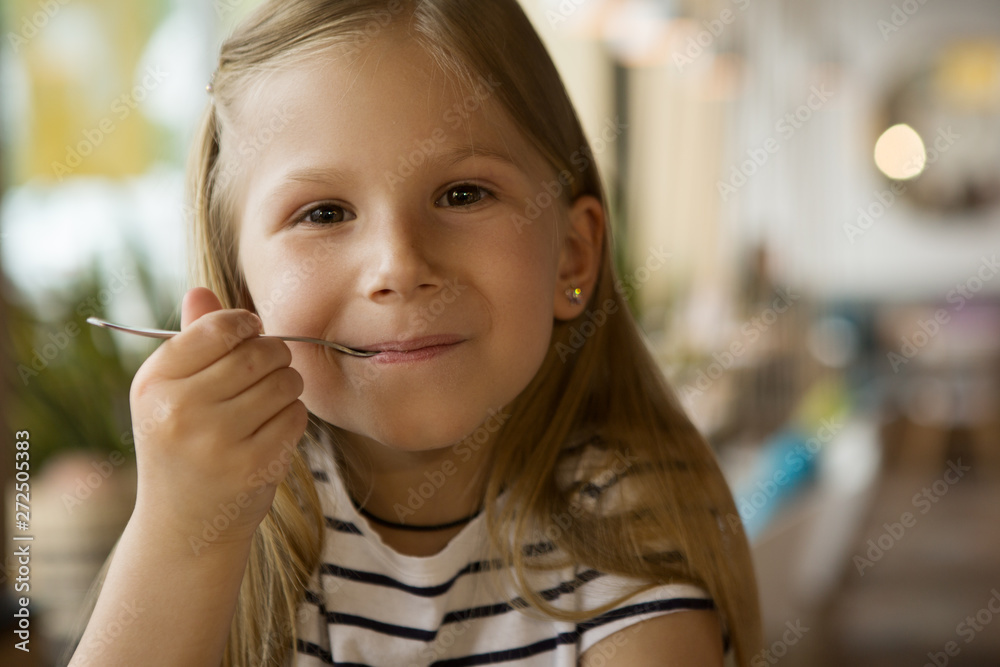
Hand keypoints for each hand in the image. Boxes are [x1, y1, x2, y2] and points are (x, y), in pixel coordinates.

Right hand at [127, 287, 308, 550]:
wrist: (183, 528)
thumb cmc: (182, 447)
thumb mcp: (171, 395)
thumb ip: (191, 341)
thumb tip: (202, 291)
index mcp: (154, 383)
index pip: (218, 327)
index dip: (247, 324)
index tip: (253, 332)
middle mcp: (180, 409)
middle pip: (258, 353)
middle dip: (275, 355)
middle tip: (270, 368)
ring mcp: (216, 440)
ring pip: (284, 383)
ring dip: (287, 387)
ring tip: (269, 402)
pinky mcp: (252, 465)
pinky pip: (295, 416)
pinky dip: (292, 418)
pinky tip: (272, 431)